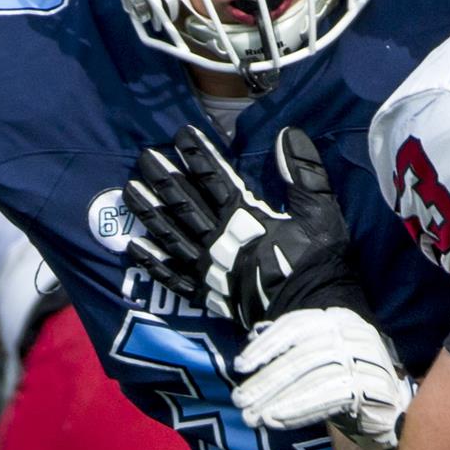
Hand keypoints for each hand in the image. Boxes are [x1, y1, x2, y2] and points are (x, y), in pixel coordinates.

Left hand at [125, 125, 361, 330]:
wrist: (312, 316)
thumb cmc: (319, 264)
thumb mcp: (321, 213)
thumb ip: (303, 173)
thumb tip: (287, 133)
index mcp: (246, 219)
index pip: (217, 180)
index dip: (199, 157)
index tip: (181, 134)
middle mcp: (220, 242)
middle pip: (186, 205)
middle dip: (166, 179)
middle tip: (144, 157)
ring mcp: (210, 270)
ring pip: (172, 236)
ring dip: (150, 213)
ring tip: (129, 191)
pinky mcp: (209, 296)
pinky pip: (173, 278)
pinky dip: (153, 263)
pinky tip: (133, 247)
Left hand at [232, 307, 411, 449]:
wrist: (390, 413)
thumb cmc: (345, 385)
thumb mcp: (317, 361)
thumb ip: (291, 352)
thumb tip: (247, 349)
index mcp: (339, 319)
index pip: (296, 325)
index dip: (265, 345)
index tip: (239, 366)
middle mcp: (355, 333)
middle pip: (301, 354)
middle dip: (265, 379)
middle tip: (240, 400)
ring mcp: (367, 360)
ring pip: (312, 376)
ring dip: (277, 398)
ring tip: (253, 416)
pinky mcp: (372, 388)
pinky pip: (329, 397)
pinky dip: (299, 408)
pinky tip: (277, 420)